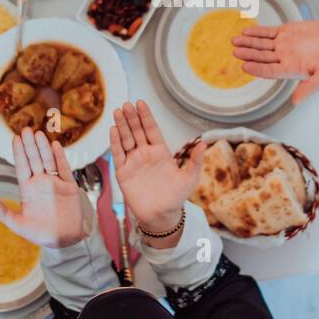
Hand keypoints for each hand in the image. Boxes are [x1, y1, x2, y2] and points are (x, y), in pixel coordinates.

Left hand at [0, 130, 84, 248]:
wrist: (64, 240)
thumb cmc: (40, 233)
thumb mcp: (18, 225)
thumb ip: (4, 214)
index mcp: (28, 189)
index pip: (22, 166)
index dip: (19, 153)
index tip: (15, 138)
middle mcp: (41, 183)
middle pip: (34, 159)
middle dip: (30, 145)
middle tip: (26, 129)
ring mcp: (55, 183)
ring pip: (48, 160)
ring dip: (43, 148)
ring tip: (39, 134)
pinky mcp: (69, 187)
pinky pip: (64, 168)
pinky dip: (60, 157)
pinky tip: (55, 145)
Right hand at [109, 101, 204, 246]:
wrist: (161, 216)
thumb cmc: (176, 197)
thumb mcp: (189, 178)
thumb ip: (195, 161)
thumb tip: (204, 143)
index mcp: (160, 151)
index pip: (151, 129)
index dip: (146, 116)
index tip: (140, 103)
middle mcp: (145, 153)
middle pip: (137, 131)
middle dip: (132, 118)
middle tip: (127, 104)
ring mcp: (133, 162)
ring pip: (126, 139)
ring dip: (122, 125)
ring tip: (118, 111)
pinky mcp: (123, 172)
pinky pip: (118, 154)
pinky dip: (115, 142)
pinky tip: (113, 129)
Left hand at [231, 21, 318, 106]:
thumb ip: (310, 87)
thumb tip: (295, 102)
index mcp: (291, 70)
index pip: (270, 71)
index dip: (258, 69)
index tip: (245, 67)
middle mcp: (284, 58)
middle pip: (262, 57)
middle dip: (249, 54)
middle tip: (235, 51)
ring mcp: (284, 45)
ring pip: (262, 44)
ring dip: (249, 42)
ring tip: (235, 40)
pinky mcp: (286, 32)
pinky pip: (268, 32)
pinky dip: (258, 31)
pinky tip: (246, 31)